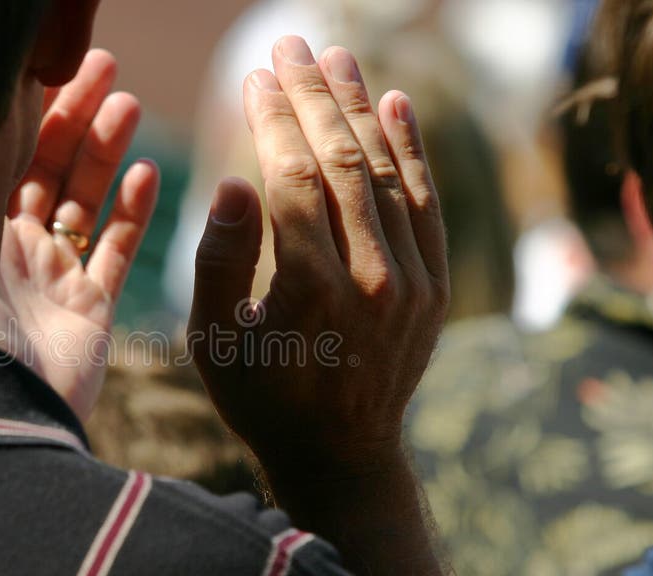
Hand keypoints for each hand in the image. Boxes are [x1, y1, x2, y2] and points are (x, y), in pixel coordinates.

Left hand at [0, 49, 159, 421]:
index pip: (3, 157)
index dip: (32, 112)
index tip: (57, 68)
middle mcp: (9, 253)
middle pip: (46, 171)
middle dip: (75, 118)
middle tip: (105, 68)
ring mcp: (51, 281)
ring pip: (83, 205)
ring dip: (106, 155)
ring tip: (128, 106)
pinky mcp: (88, 312)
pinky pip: (114, 254)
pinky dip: (131, 215)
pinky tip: (146, 175)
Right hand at [189, 37, 448, 474]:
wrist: (341, 454)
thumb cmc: (263, 398)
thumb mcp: (217, 343)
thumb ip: (222, 262)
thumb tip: (236, 183)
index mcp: (310, 294)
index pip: (293, 179)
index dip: (273, 121)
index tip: (254, 75)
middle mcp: (372, 282)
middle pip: (343, 163)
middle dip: (314, 96)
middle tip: (291, 43)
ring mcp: (412, 284)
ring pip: (387, 175)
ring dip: (362, 109)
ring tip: (337, 58)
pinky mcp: (435, 287)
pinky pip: (425, 204)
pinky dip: (411, 151)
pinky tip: (396, 104)